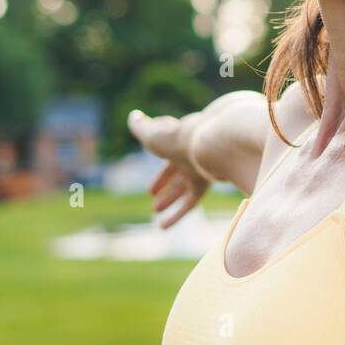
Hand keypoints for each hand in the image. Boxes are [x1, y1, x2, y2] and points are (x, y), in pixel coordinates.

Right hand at [127, 109, 210, 227]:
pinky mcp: (205, 184)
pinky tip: (162, 226)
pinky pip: (190, 203)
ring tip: (155, 211)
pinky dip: (176, 215)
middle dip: (166, 188)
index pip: (169, 160)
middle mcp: (191, 158)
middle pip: (179, 176)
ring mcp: (199, 171)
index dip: (160, 174)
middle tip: (154, 200)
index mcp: (180, 145)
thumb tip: (134, 117)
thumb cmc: (178, 137)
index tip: (151, 188)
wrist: (210, 141)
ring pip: (184, 189)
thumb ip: (141, 127)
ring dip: (170, 200)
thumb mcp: (153, 133)